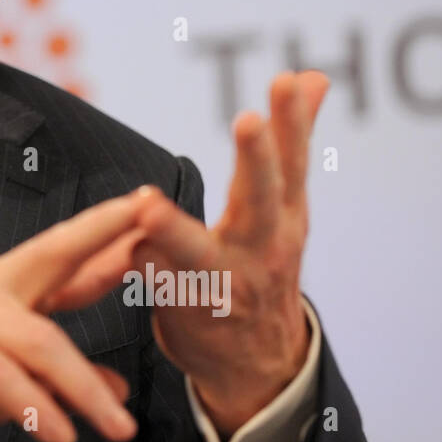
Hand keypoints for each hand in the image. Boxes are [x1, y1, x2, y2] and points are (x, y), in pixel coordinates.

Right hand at [0, 188, 153, 441]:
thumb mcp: (6, 387)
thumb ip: (58, 382)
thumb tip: (116, 390)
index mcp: (5, 290)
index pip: (67, 259)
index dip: (111, 238)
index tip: (151, 213)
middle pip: (54, 255)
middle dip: (104, 234)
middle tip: (151, 217)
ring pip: (37, 339)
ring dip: (80, 387)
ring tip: (118, 428)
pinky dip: (29, 405)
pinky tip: (57, 432)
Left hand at [132, 70, 328, 435]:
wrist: (259, 364)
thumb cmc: (264, 264)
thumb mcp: (286, 207)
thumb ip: (290, 142)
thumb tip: (312, 76)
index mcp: (286, 215)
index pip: (292, 160)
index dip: (292, 122)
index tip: (287, 80)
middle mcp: (262, 247)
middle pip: (260, 198)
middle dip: (255, 159)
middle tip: (247, 120)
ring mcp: (226, 282)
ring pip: (197, 252)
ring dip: (174, 230)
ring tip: (150, 206)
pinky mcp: (189, 310)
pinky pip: (159, 282)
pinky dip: (144, 265)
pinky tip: (129, 250)